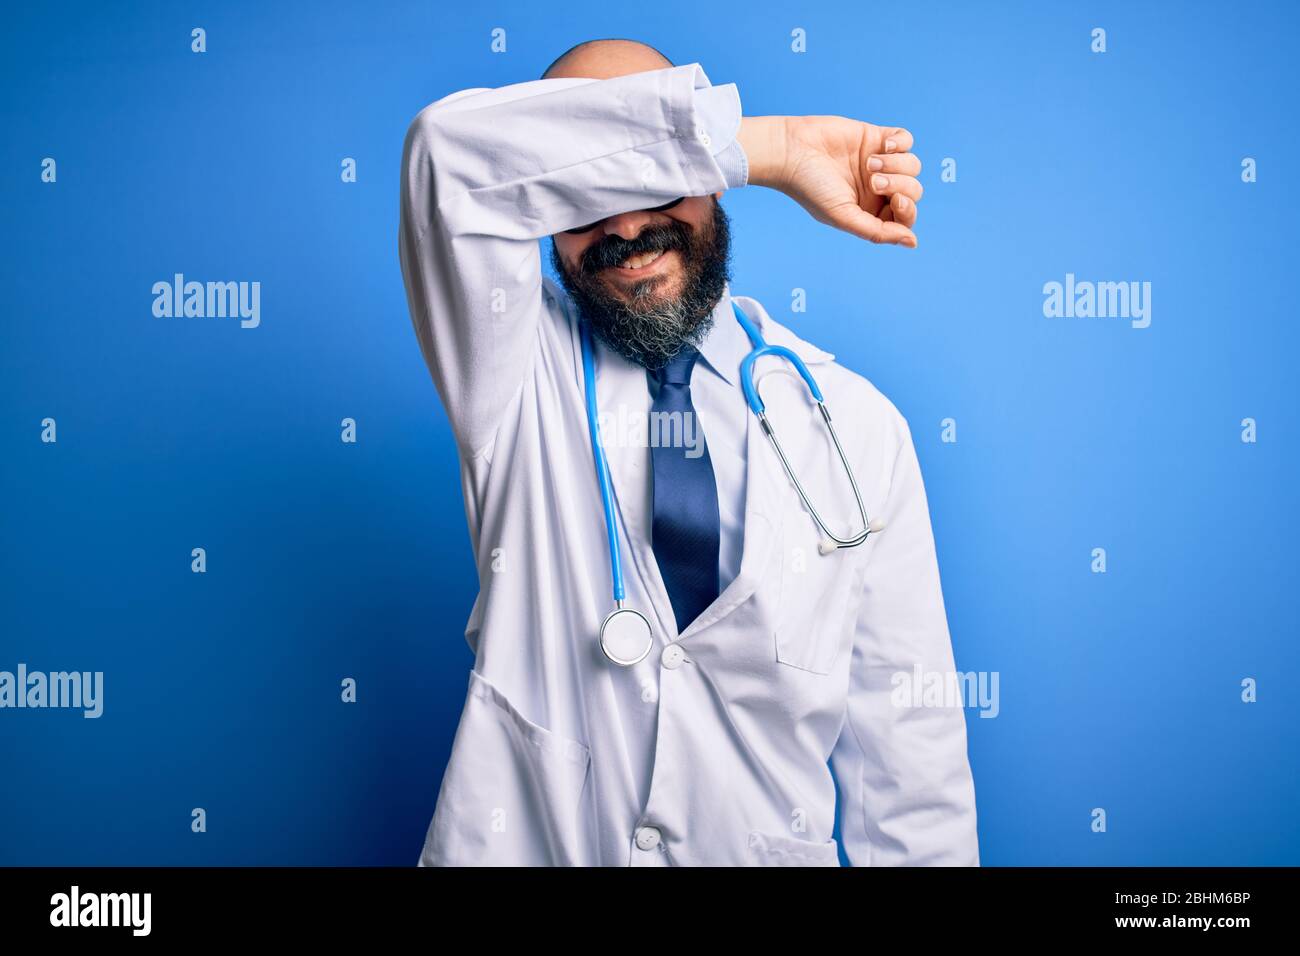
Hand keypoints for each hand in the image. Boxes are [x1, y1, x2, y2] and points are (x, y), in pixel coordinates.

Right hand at [738, 115, 921, 246]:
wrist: (792, 151)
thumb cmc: (812, 188)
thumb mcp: (844, 216)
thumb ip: (878, 232)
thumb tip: (912, 242)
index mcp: (871, 211)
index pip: (906, 215)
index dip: (908, 209)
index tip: (896, 200)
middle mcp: (878, 189)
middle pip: (913, 190)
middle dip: (899, 185)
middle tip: (873, 181)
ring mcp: (879, 162)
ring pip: (913, 165)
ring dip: (896, 164)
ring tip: (870, 162)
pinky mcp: (876, 137)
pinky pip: (906, 140)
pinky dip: (900, 143)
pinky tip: (883, 146)